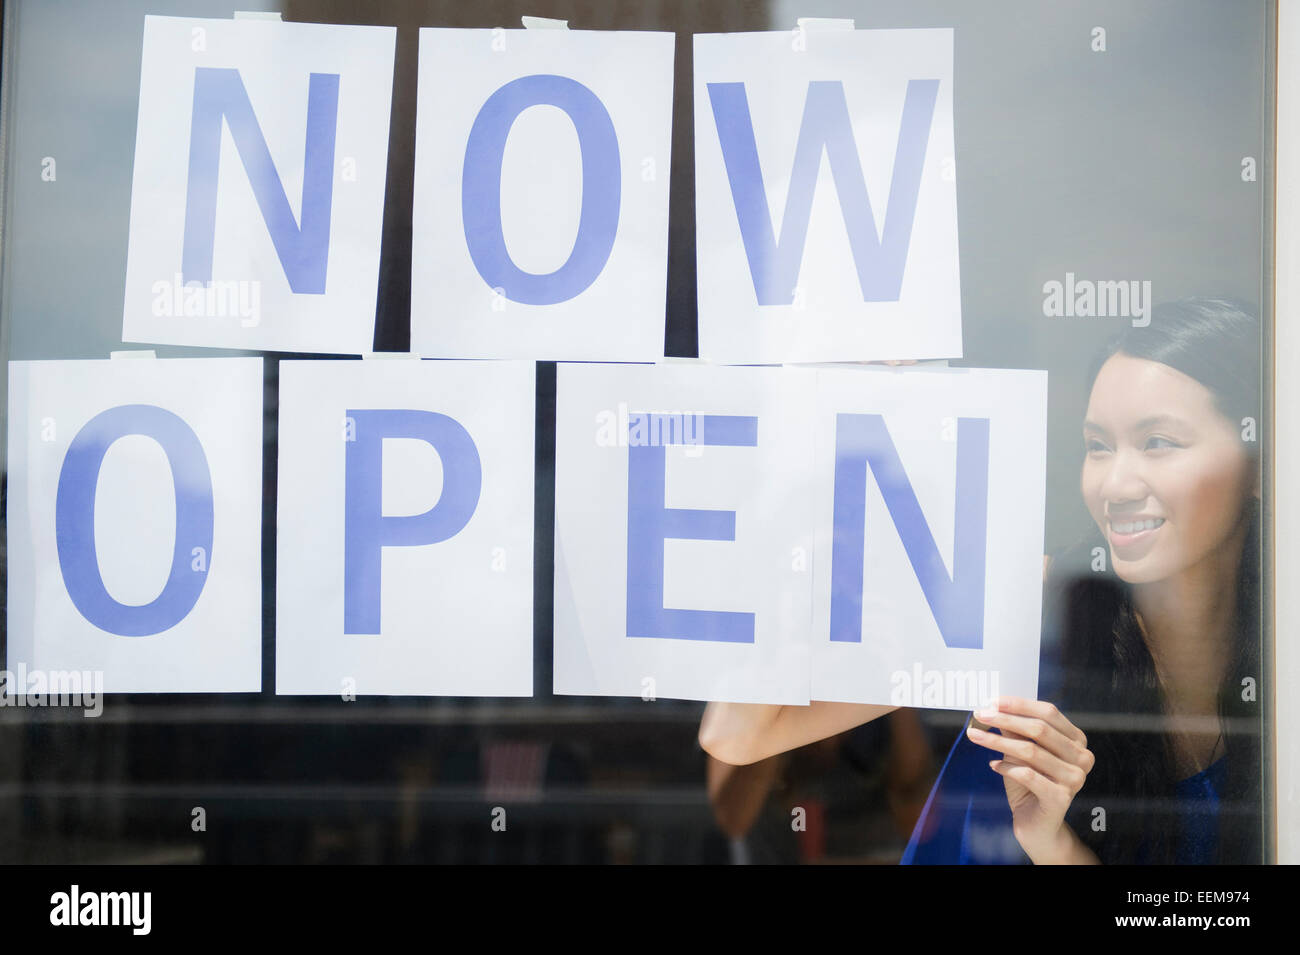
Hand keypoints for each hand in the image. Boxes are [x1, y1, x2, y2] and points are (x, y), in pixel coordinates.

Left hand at [965, 696, 1097, 863]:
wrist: (1037, 824)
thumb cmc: (1029, 782)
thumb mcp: (1020, 751)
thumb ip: (1014, 730)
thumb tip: (995, 706)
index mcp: (1077, 740)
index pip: (1049, 712)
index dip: (1019, 704)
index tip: (992, 701)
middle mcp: (1082, 757)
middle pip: (1040, 729)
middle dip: (1005, 719)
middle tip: (980, 715)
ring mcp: (1075, 779)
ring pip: (1031, 751)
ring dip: (998, 741)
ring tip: (975, 736)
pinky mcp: (1061, 798)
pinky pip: (1028, 775)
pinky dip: (1006, 767)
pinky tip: (993, 765)